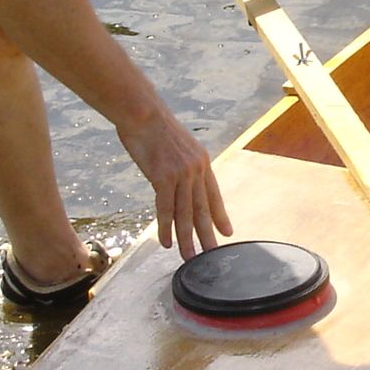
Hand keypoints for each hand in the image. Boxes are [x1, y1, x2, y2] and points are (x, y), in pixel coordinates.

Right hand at [124, 113, 233, 258]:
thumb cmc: (154, 127)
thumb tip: (181, 180)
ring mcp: (181, 174)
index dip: (220, 216)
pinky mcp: (163, 177)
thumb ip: (183, 165)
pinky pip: (165, 209)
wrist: (142, 112)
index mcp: (202, 161)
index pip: (214, 195)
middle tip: (212, 256)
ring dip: (187, 239)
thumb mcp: (178, 146)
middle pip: (202, 209)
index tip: (227, 233)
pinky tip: (166, 242)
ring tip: (190, 257)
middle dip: (208, 235)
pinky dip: (166, 228)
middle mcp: (196, 169)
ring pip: (185, 213)